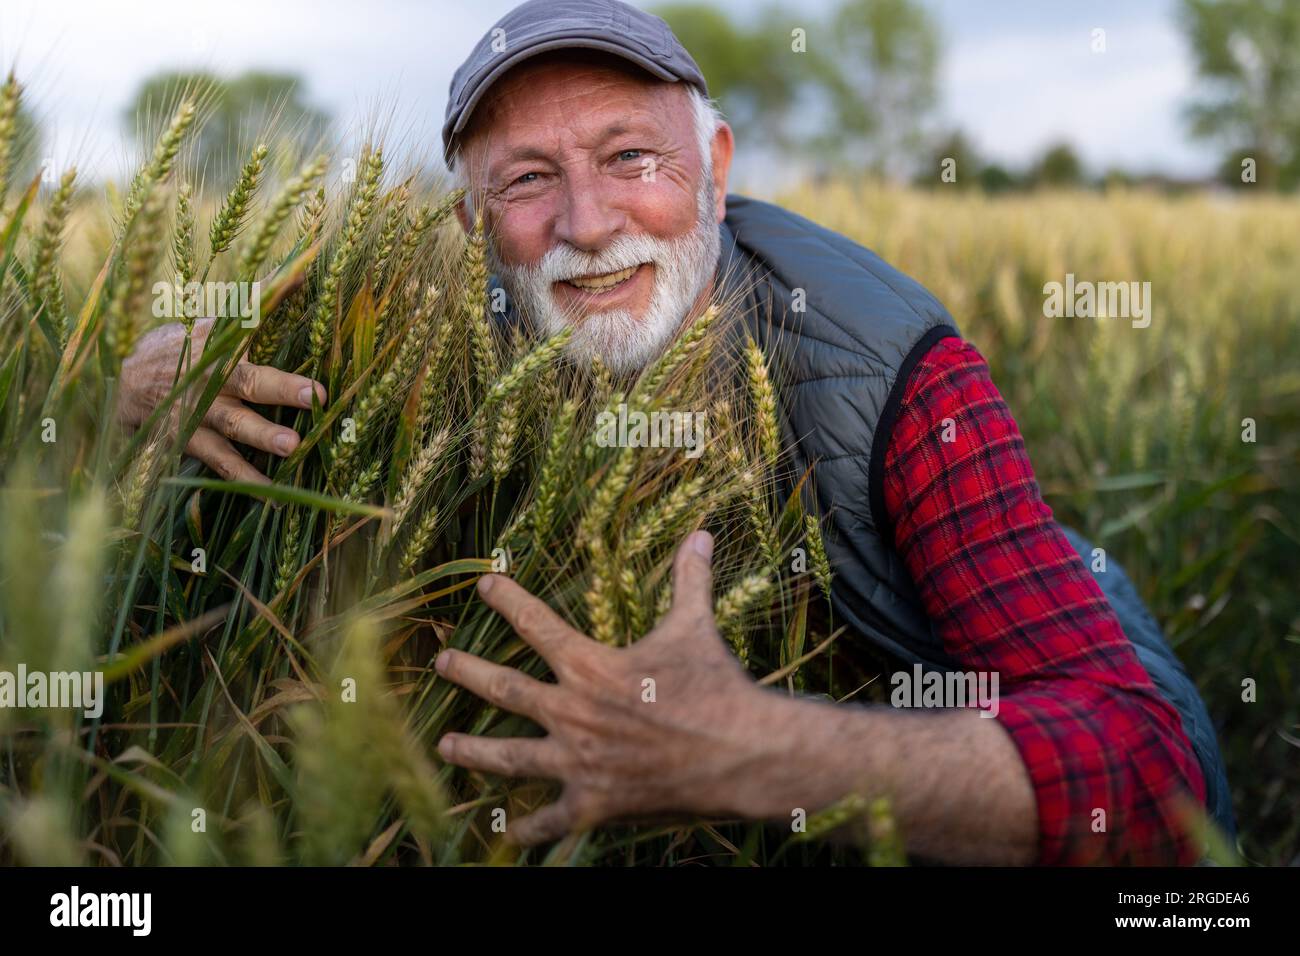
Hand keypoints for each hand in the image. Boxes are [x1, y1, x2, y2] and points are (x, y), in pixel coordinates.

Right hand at [118, 319, 325, 482]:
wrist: (123, 384)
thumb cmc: (184, 348)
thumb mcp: (214, 320)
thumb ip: (259, 301)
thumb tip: (303, 272)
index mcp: (217, 345)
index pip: (247, 326)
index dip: (271, 314)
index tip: (305, 314)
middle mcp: (208, 378)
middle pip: (247, 381)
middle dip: (282, 389)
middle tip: (316, 396)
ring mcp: (197, 413)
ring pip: (233, 426)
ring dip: (262, 436)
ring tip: (292, 447)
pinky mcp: (189, 442)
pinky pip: (219, 463)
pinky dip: (244, 479)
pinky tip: (272, 494)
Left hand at [434, 530, 771, 844]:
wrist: (742, 753)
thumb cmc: (717, 686)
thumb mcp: (696, 627)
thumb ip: (690, 580)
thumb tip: (702, 533)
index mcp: (591, 666)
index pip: (535, 624)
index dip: (507, 601)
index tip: (483, 586)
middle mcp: (572, 713)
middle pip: (504, 689)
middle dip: (467, 672)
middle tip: (441, 662)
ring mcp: (578, 762)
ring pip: (509, 758)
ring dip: (473, 752)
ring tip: (446, 745)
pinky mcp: (594, 803)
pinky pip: (551, 821)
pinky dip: (528, 831)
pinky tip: (508, 837)